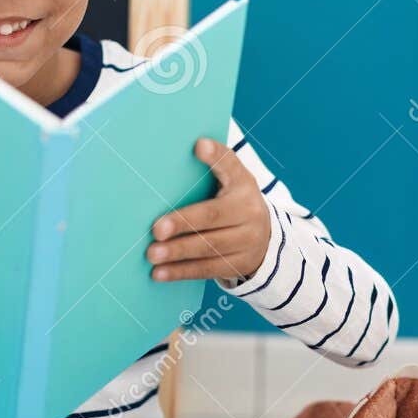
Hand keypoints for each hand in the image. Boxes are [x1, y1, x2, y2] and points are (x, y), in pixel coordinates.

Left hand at [147, 137, 269, 282]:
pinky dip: (181, 272)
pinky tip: (159, 273)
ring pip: (209, 248)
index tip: (198, 146)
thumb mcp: (233, 180)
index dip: (215, 157)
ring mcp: (247, 242)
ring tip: (151, 254)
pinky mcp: (239, 265)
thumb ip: (217, 163)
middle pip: (212, 217)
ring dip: (178, 252)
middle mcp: (250, 213)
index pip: (230, 167)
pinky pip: (207, 269)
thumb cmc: (235, 201)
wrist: (265, 237)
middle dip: (183, 224)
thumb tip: (196, 144)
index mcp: (244, 185)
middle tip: (156, 230)